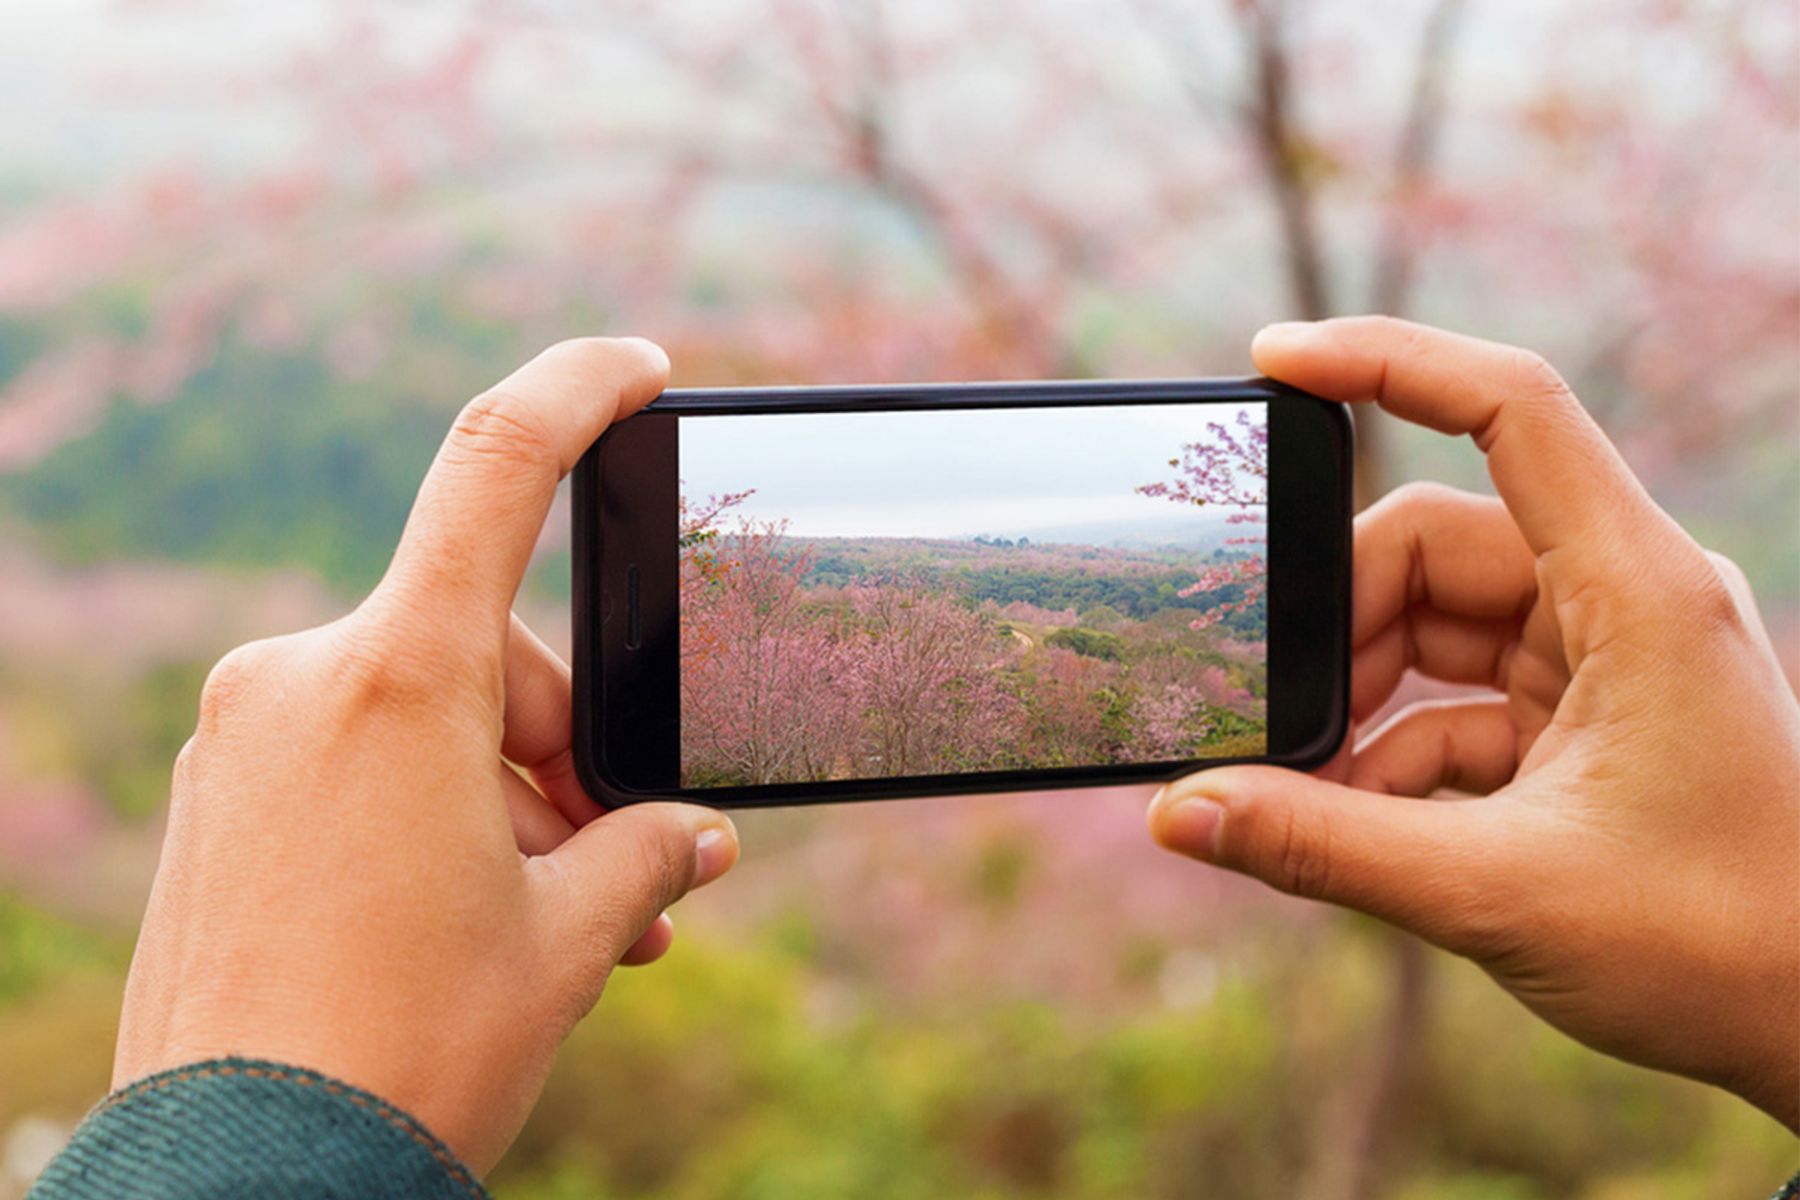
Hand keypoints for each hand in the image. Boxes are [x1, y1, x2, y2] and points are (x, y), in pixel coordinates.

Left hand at [112, 339, 739, 1172]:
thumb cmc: (414, 1051)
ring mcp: (245, 738)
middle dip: (568, 751)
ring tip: (556, 926)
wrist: (244, 1178)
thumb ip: (645, 853)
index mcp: (399, 681)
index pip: (494, 467)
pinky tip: (463, 911)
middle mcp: (302, 680)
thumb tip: (694, 838)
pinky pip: (355, 758)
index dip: (575, 390)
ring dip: (505, 797)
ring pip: (425, 714)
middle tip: (615, 866)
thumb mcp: (568, 940)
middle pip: (490, 653)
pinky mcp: (217, 795)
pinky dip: (428, 810)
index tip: (637, 366)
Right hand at [1148, 317, 1799, 1126]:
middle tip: (1273, 718)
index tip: (1271, 363)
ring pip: (1438, 622)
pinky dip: (1397, 748)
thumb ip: (1324, 845)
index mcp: (1637, 591)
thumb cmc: (1719, 947)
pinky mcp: (1589, 717)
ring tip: (1309, 785)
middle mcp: (1625, 599)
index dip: (1387, 361)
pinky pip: (1461, 697)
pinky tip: (1361, 820)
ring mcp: (1607, 658)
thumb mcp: (1498, 891)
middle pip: (1434, 543)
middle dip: (1340, 625)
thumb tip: (1178, 815)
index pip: (1509, 410)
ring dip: (1361, 695)